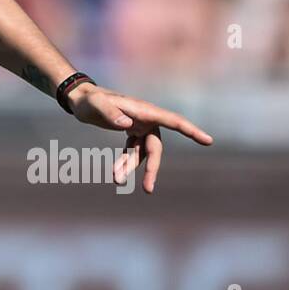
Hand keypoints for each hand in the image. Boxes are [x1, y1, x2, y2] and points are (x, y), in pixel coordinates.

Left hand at [66, 83, 213, 193]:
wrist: (80, 99)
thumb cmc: (89, 100)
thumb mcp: (95, 105)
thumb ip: (110, 113)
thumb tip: (128, 127)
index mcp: (144, 110)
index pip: (173, 121)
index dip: (191, 131)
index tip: (208, 140)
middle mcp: (146, 118)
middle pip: (155, 147)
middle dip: (152, 168)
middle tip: (148, 190)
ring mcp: (140, 125)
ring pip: (143, 152)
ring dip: (132, 166)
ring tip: (117, 179)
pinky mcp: (131, 131)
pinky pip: (134, 151)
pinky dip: (126, 162)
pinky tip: (117, 173)